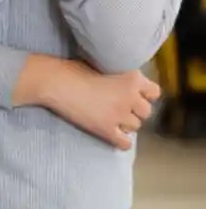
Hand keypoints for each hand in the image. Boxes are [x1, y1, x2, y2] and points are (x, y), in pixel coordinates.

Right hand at [40, 59, 160, 150]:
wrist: (54, 82)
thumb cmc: (74, 70)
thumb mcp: (104, 66)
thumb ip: (122, 76)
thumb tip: (129, 87)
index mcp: (132, 78)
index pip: (154, 93)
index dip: (144, 95)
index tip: (133, 95)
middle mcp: (130, 97)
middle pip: (146, 112)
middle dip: (134, 111)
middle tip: (118, 107)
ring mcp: (118, 115)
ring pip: (135, 127)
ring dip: (125, 124)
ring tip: (109, 117)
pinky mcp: (106, 129)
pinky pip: (125, 143)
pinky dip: (121, 141)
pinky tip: (112, 134)